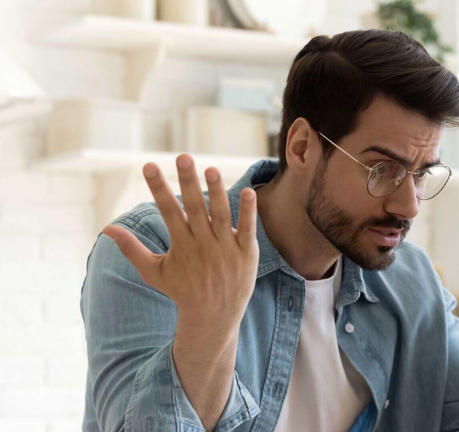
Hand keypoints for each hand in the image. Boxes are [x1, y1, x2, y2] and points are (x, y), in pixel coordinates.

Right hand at [102, 154, 259, 330]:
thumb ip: (131, 249)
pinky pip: (248, 229)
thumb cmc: (181, 291)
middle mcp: (203, 244)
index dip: (158, 188)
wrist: (213, 317)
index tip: (148, 165)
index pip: (168, 210)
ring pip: (221, 215)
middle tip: (183, 156)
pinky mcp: (246, 253)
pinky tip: (248, 191)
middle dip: (187, 182)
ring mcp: (225, 248)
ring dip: (217, 192)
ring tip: (211, 169)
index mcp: (181, 245)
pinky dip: (248, 212)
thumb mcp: (153, 272)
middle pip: (194, 208)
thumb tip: (106, 228)